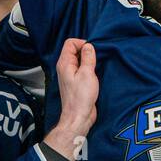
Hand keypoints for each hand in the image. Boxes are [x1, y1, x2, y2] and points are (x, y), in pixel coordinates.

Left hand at [45, 39, 99, 159]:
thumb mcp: (87, 74)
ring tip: (95, 67)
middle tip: (95, 59)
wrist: (78, 117)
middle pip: (74, 50)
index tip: (92, 50)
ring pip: (79, 60)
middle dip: (86, 51)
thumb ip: (87, 58)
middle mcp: (65, 68)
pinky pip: (82, 69)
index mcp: (64, 63)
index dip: (82, 43)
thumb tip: (89, 46)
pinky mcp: (76, 82)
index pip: (70, 43)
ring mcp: (70, 75)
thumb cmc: (80, 98)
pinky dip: (89, 68)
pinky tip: (95, 74)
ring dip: (88, 61)